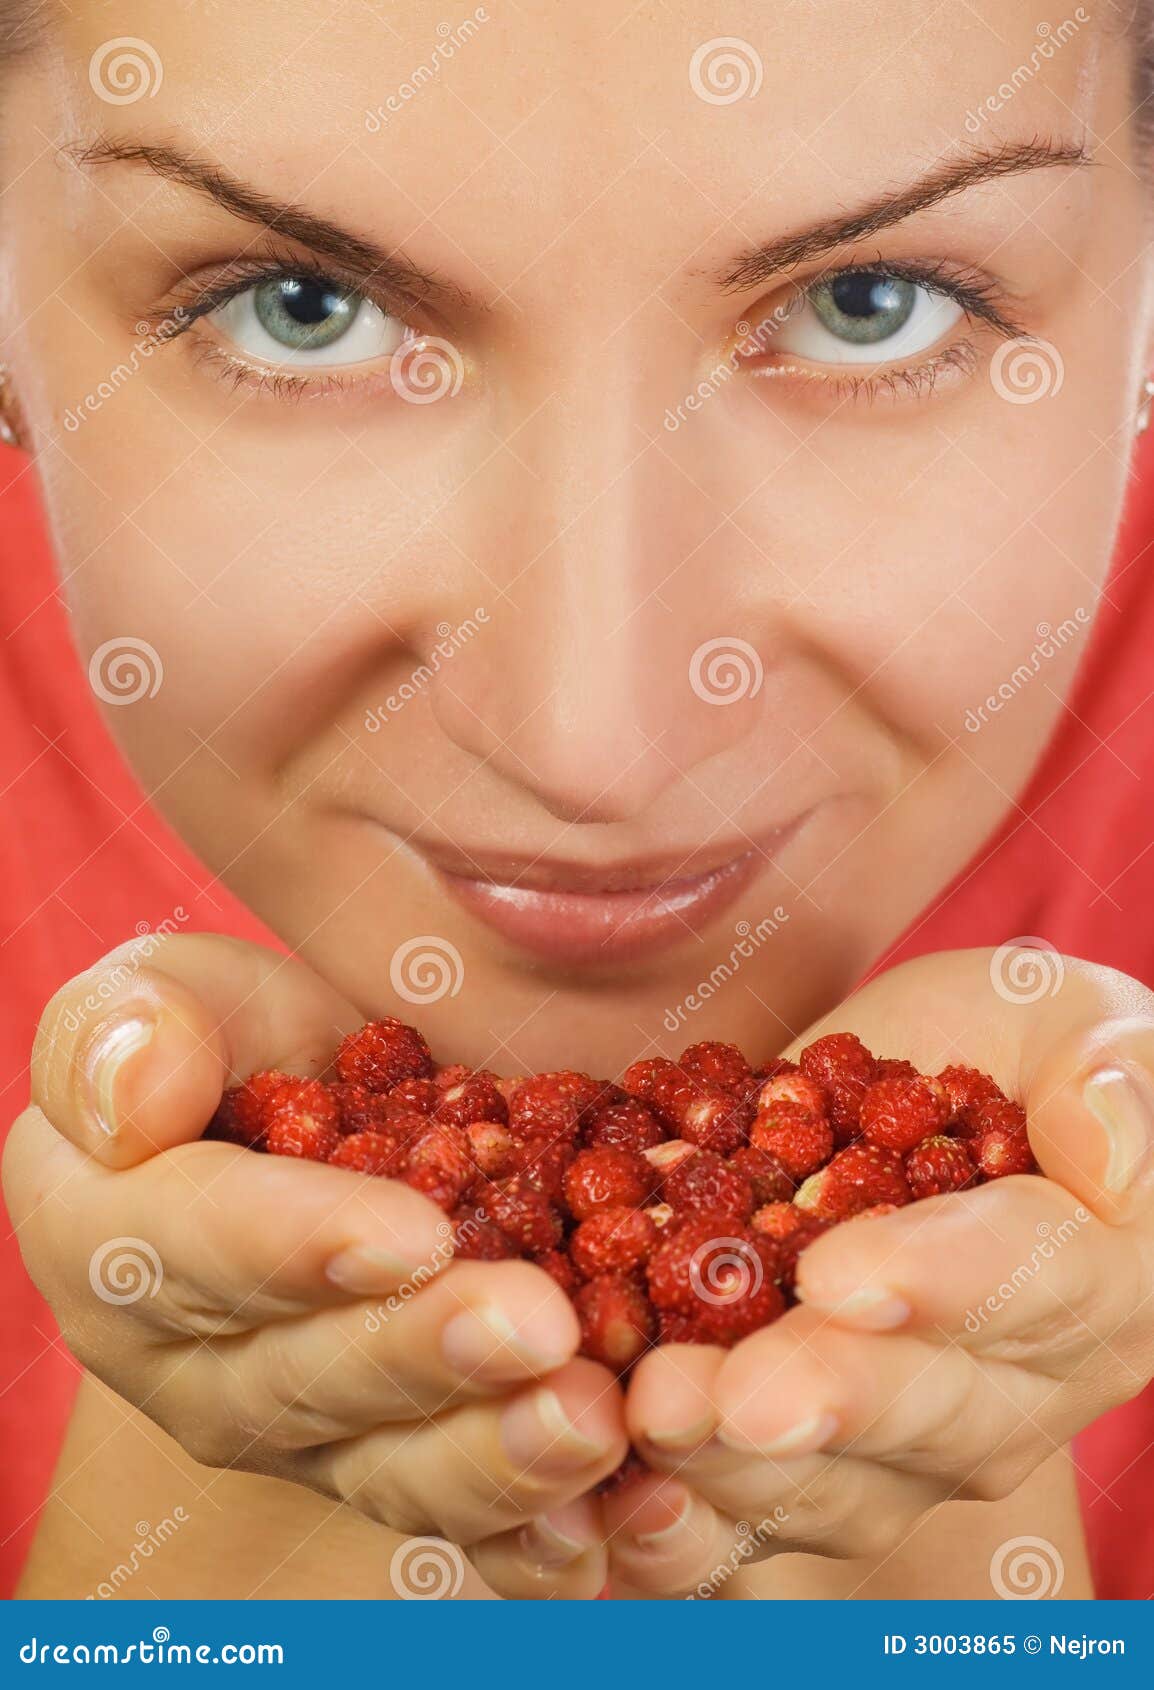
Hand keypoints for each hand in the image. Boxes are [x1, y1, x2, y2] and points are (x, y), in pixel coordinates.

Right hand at [2, 935, 626, 1598]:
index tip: (415, 1233)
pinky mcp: (394, 1460)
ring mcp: (299, 1433)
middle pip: (304, 1380)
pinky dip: (540, 1524)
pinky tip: (619, 1511)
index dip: (301, 1244)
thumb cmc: (229, 1038)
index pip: (195, 1249)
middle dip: (425, 1356)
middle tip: (537, 1328)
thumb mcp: (168, 992)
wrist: (320, 1104)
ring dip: (495, 1454)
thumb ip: (128, 1032)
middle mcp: (190, 1368)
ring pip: (390, 1466)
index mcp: (109, 1243)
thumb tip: (135, 1095)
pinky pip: (462, 1512)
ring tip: (594, 1419)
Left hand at [603, 948, 1153, 1596]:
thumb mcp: (1073, 1020)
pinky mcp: (822, 1463)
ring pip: (838, 1484)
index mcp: (1099, 1276)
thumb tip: (1112, 1156)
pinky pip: (760, 1520)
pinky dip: (684, 1523)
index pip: (1033, 1282)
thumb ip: (1104, 1075)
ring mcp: (917, 1443)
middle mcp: (1019, 1386)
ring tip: (646, 1426)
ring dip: (733, 1468)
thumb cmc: (1022, 1050)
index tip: (836, 1273)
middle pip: (929, 1410)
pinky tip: (607, 1507)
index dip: (937, 1283)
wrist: (932, 1099)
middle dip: (821, 1401)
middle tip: (725, 1396)